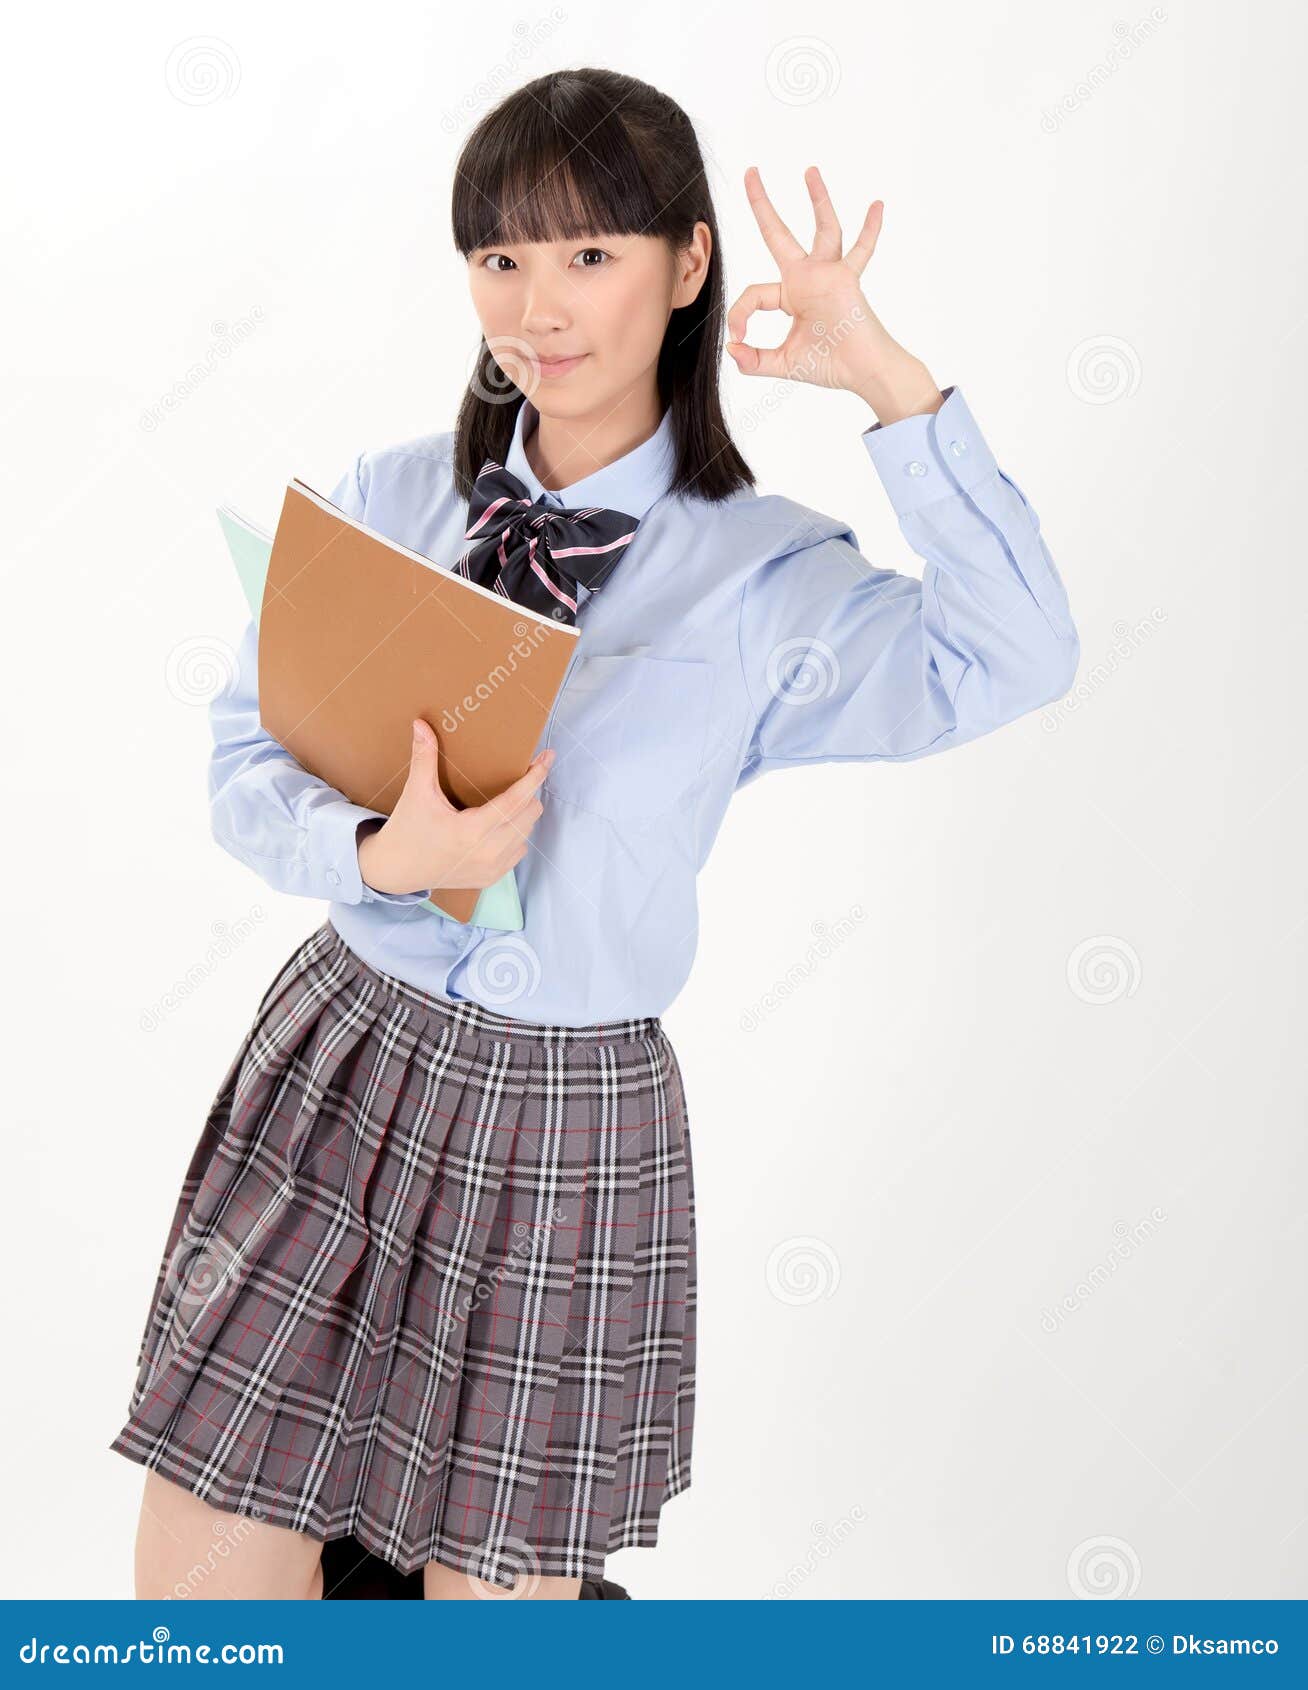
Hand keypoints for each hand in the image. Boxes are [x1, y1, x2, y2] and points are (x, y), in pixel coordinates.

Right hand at [357, 719, 554, 894]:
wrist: (395, 871)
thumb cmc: (407, 830)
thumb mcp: (416, 793)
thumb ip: (424, 757)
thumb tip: (421, 723)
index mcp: (471, 830)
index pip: (516, 800)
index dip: (535, 777)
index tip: (548, 758)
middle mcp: (487, 852)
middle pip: (530, 814)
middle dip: (528, 793)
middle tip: (519, 777)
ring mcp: (492, 868)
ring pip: (527, 832)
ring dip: (523, 814)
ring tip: (509, 800)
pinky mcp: (491, 878)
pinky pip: (518, 851)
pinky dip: (516, 835)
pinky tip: (501, 825)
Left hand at [725, 164, 943, 425]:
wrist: (861, 372)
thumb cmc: (830, 365)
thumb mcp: (782, 363)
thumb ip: (754, 360)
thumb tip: (730, 348)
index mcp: (791, 295)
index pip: (754, 294)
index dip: (739, 314)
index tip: (737, 336)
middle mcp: (808, 279)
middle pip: (779, 234)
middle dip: (763, 204)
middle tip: (750, 172)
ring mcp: (829, 275)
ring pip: (823, 230)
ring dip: (818, 199)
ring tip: (809, 171)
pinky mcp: (848, 280)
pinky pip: (861, 251)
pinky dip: (870, 230)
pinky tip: (877, 205)